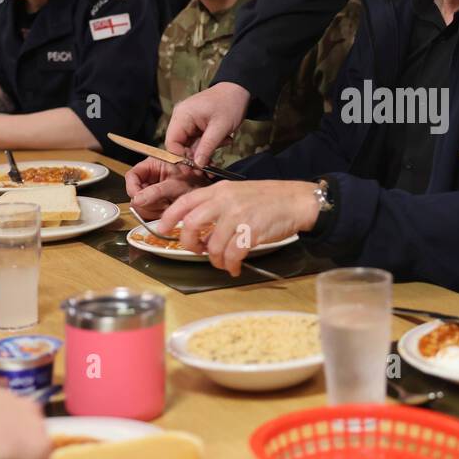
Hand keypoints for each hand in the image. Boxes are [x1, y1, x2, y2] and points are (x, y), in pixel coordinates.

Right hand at [126, 156, 201, 219]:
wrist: (209, 190)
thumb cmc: (196, 180)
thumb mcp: (176, 185)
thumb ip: (156, 191)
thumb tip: (136, 199)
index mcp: (152, 166)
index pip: (132, 176)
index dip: (133, 188)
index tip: (139, 199)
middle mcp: (151, 178)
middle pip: (135, 193)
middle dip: (148, 202)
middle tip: (163, 203)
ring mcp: (153, 191)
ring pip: (142, 205)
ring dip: (155, 209)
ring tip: (170, 204)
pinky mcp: (158, 202)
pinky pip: (150, 212)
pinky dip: (160, 214)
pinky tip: (170, 209)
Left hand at [156, 179, 318, 275]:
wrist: (298, 201)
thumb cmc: (270, 199)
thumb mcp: (239, 194)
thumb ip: (218, 208)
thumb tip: (202, 233)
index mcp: (220, 190)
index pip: (186, 201)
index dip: (169, 216)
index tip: (161, 229)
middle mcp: (226, 200)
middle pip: (191, 224)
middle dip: (189, 243)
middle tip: (197, 250)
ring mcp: (238, 215)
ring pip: (213, 245)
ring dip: (215, 260)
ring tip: (224, 262)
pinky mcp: (252, 231)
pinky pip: (233, 255)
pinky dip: (231, 266)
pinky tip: (236, 268)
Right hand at [165, 81, 250, 167]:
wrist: (239, 90)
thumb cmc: (230, 103)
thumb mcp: (220, 128)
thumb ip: (207, 147)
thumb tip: (197, 164)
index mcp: (182, 116)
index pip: (171, 142)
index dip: (179, 158)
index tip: (192, 168)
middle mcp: (181, 118)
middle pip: (179, 145)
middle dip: (193, 157)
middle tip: (206, 169)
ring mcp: (188, 121)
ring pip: (189, 145)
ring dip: (204, 152)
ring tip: (219, 154)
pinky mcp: (196, 125)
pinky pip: (197, 140)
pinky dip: (208, 145)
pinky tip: (223, 142)